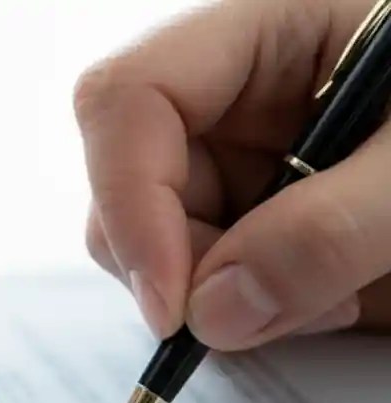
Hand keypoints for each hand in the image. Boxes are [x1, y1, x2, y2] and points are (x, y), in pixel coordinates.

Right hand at [75, 0, 390, 349]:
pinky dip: (249, 314)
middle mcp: (238, 93)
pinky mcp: (268, 218)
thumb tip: (210, 317)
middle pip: (131, 180)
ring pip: (159, 240)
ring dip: (224, 296)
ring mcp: (249, 157)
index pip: (128, 99)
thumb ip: (329, 233)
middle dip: (180, 263)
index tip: (172, 303)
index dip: (126, 197)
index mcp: (267, 28)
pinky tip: (325, 303)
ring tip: (331, 300)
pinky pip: (211, 278)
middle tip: (262, 313)